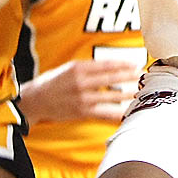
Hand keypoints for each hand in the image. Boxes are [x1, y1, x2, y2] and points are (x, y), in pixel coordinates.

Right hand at [19, 59, 141, 123]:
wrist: (35, 100)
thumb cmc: (52, 83)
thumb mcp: (68, 69)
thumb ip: (88, 68)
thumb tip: (110, 67)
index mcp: (78, 68)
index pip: (106, 64)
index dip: (123, 64)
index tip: (135, 64)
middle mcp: (81, 82)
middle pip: (111, 78)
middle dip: (129, 76)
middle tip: (142, 75)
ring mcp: (82, 98)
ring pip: (110, 95)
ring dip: (127, 93)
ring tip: (138, 92)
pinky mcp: (82, 112)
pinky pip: (104, 113)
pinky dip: (117, 113)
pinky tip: (127, 112)